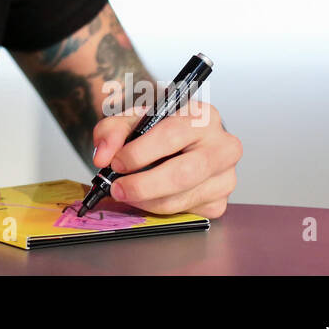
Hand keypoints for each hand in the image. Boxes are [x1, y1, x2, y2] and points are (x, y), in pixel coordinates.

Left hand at [91, 102, 240, 218]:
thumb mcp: (132, 119)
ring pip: (183, 197)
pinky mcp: (219, 202)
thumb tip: (102, 156)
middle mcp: (223, 146)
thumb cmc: (158, 129)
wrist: (178, 143)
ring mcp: (226, 177)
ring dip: (147, 200)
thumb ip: (111, 131)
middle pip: (183, 173)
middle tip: (117, 188)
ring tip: (126, 192)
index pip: (172, 135)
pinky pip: (186, 212)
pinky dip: (159, 209)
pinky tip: (147, 197)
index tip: (116, 163)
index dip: (141, 152)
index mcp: (203, 116)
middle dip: (143, 185)